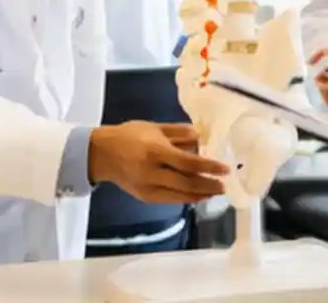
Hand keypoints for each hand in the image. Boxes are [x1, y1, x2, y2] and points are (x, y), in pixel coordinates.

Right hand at [88, 122, 228, 203]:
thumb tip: (202, 138)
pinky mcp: (145, 197)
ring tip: (216, 191)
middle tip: (225, 184)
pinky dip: (186, 198)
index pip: (188, 162)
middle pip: (187, 182)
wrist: (101, 153)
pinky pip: (170, 199)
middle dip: (209, 185)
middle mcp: (152, 172)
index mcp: (155, 151)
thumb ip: (179, 132)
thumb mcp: (155, 127)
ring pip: (180, 195)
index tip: (225, 169)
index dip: (209, 167)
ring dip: (201, 194)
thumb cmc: (130, 136)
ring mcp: (148, 187)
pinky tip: (198, 195)